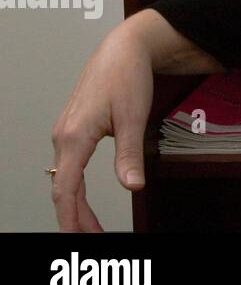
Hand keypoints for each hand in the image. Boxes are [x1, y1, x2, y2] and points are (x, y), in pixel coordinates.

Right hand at [49, 25, 154, 230]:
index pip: (67, 189)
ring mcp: (65, 132)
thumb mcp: (133, 117)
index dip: (72, 218)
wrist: (123, 48)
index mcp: (74, 137)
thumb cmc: (126, 75)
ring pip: (64, 178)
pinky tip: (84, 197)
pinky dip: (75, 187)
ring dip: (75, 204)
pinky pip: (68, 166)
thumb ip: (129, 154)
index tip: (81, 237)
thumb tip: (132, 186)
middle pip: (63, 188)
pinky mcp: (73, 129)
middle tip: (94, 236)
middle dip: (75, 217)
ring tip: (90, 225)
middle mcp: (63, 136)